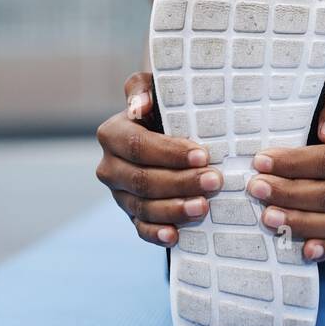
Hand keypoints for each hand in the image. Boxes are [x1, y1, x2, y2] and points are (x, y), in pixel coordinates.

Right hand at [95, 71, 223, 246]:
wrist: (167, 132)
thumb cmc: (166, 107)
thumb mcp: (156, 89)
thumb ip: (142, 89)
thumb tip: (139, 106)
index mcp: (112, 134)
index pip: (139, 146)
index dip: (170, 152)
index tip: (203, 155)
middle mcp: (109, 166)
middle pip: (143, 179)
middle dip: (181, 182)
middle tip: (215, 181)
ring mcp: (119, 194)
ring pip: (142, 207)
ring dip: (174, 209)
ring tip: (203, 207)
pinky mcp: (130, 215)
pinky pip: (140, 228)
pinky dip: (156, 234)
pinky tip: (175, 236)